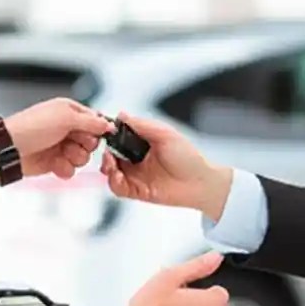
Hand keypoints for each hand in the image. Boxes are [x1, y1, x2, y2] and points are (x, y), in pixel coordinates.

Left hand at [5, 99, 114, 178]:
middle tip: (73, 143)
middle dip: (84, 145)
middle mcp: (66, 128)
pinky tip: (55, 164)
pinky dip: (64, 168)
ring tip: (61, 154)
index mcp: (69, 112)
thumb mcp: (65, 118)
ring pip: (83, 157)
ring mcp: (61, 146)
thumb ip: (91, 122)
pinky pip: (71, 169)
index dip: (97, 130)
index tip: (93, 134)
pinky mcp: (55, 162)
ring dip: (74, 158)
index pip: (94, 121)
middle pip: (92, 141)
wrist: (9, 149)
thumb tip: (109, 124)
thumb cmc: (30, 127)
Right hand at [100, 112, 232, 221]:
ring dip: (106, 167)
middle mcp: (138, 159)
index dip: (110, 136)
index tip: (104, 133)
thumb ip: (142, 125)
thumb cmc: (188, 158)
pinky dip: (113, 182)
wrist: (200, 183)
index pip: (119, 138)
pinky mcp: (137, 191)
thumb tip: (122, 115)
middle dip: (105, 152)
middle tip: (107, 151)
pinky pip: (118, 188)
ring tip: (111, 163)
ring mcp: (136, 175)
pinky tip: (117, 176)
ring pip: (110, 172)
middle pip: (111, 155)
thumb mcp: (164, 134)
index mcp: (143, 143)